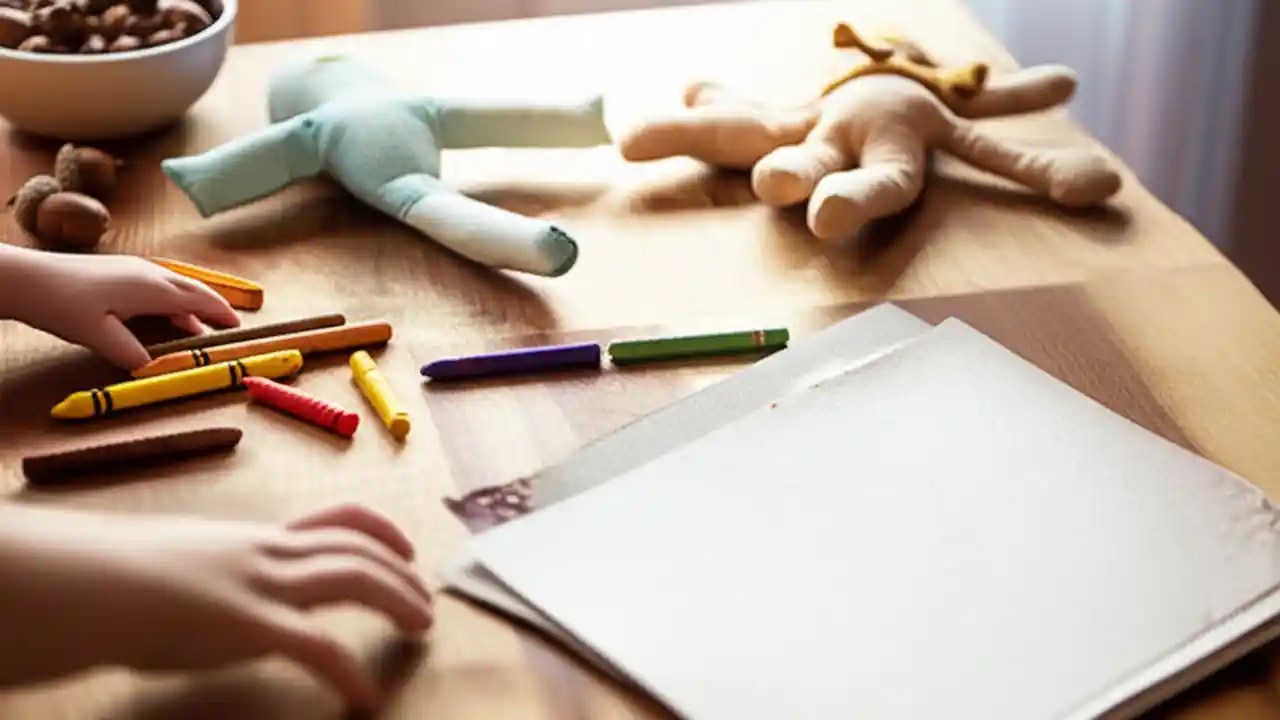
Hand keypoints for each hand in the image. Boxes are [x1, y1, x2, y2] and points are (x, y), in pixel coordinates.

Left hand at [0, 246, 239, 369]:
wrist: (25, 277)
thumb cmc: (61, 304)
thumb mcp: (97, 336)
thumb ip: (130, 354)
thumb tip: (153, 368)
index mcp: (151, 288)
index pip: (198, 299)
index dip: (220, 313)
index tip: (238, 327)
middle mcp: (148, 274)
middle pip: (192, 288)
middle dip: (213, 306)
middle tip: (228, 325)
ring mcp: (133, 269)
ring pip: (175, 286)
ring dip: (191, 305)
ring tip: (199, 327)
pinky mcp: (118, 271)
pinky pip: (159, 285)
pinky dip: (172, 301)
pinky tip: (163, 315)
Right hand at [0, 503, 432, 710]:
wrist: (88, 584)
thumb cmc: (122, 577)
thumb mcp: (189, 558)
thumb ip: (223, 568)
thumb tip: (232, 583)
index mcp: (257, 538)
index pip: (338, 519)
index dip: (382, 531)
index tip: (405, 549)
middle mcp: (268, 553)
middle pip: (359, 549)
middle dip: (403, 574)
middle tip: (426, 602)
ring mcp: (262, 586)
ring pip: (354, 578)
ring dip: (398, 600)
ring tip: (421, 628)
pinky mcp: (249, 626)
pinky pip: (317, 647)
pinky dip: (350, 671)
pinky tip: (365, 695)